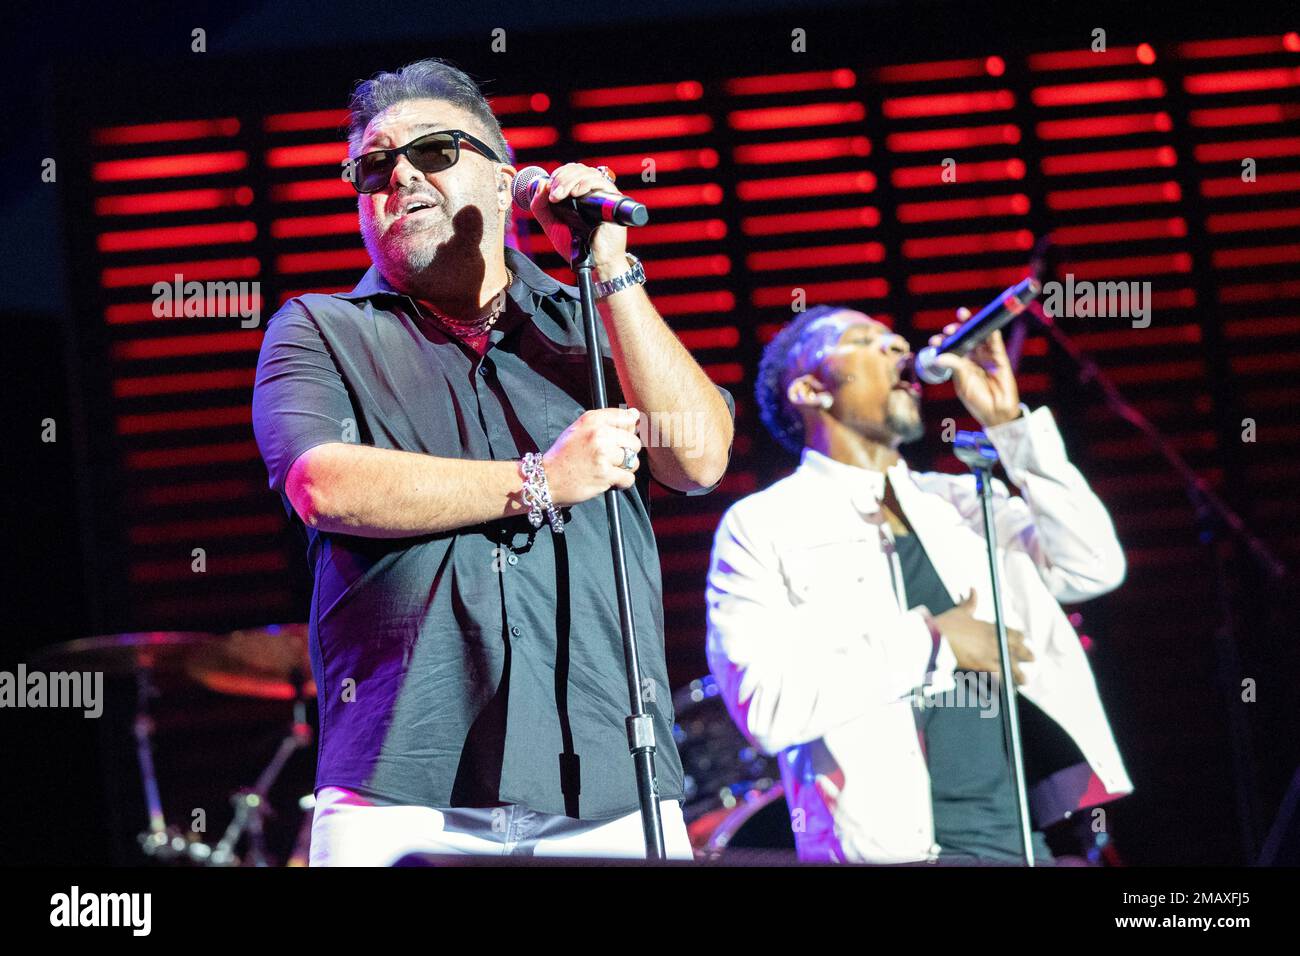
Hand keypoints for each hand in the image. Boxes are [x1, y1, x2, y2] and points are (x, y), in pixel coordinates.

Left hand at [529, 162, 628, 270]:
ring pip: (587, 172)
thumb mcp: (550, 225)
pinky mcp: (612, 200)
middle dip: (561, 178)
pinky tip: (576, 193)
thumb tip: (542, 183)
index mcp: (577, 194)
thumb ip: (540, 207)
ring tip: (561, 196)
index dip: (558, 175)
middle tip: (554, 196)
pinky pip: (601, 182)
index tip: (549, 190)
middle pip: (577, 169)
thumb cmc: (576, 245)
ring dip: (570, 180)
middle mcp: (590, 191)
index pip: (569, 171)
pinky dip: (586, 183)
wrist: (594, 262)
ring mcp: (601, 194)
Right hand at [541, 407, 641, 506]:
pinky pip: (629, 478)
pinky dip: (622, 483)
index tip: (623, 439)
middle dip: (627, 453)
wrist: (547, 479)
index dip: (630, 430)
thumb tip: (635, 414)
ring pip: (633, 461)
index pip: (627, 417)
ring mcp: (602, 454)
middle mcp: (599, 433)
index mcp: (593, 420)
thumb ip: (608, 421)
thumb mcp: (580, 429)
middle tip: (611, 459)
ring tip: (609, 470)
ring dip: (625, 469)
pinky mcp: (605, 473)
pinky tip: (609, 480)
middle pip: (634, 442)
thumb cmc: (564, 455)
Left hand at [928, 308, 1020, 427]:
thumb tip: (937, 357)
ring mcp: (987, 356)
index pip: (952, 347)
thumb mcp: (962, 382)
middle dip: (956, 329)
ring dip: (971, 325)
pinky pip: (996, 342)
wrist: (995, 412)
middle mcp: (974, 357)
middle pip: (965, 337)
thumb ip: (954, 366)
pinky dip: (990, 332)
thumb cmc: (977, 399)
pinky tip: (983, 323)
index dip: (943, 341)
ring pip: (980, 335)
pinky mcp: (1000, 358)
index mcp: (961, 363)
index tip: (934, 341)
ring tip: (961, 318)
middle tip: (948, 330)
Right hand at [933, 592, 1033, 683]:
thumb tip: (973, 589)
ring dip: (1018, 673)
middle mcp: (993, 640)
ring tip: (1025, 681)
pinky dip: (1003, 682)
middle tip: (1033, 659)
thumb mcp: (960, 611)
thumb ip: (970, 602)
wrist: (935, 638)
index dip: (1020, 637)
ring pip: (1010, 664)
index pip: (1012, 632)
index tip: (1023, 640)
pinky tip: (1007, 687)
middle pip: (1016, 649)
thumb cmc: (946, 624)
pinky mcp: (981, 666)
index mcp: (990, 626)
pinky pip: (997, 675)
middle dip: (1026, 654)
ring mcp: (988, 654)